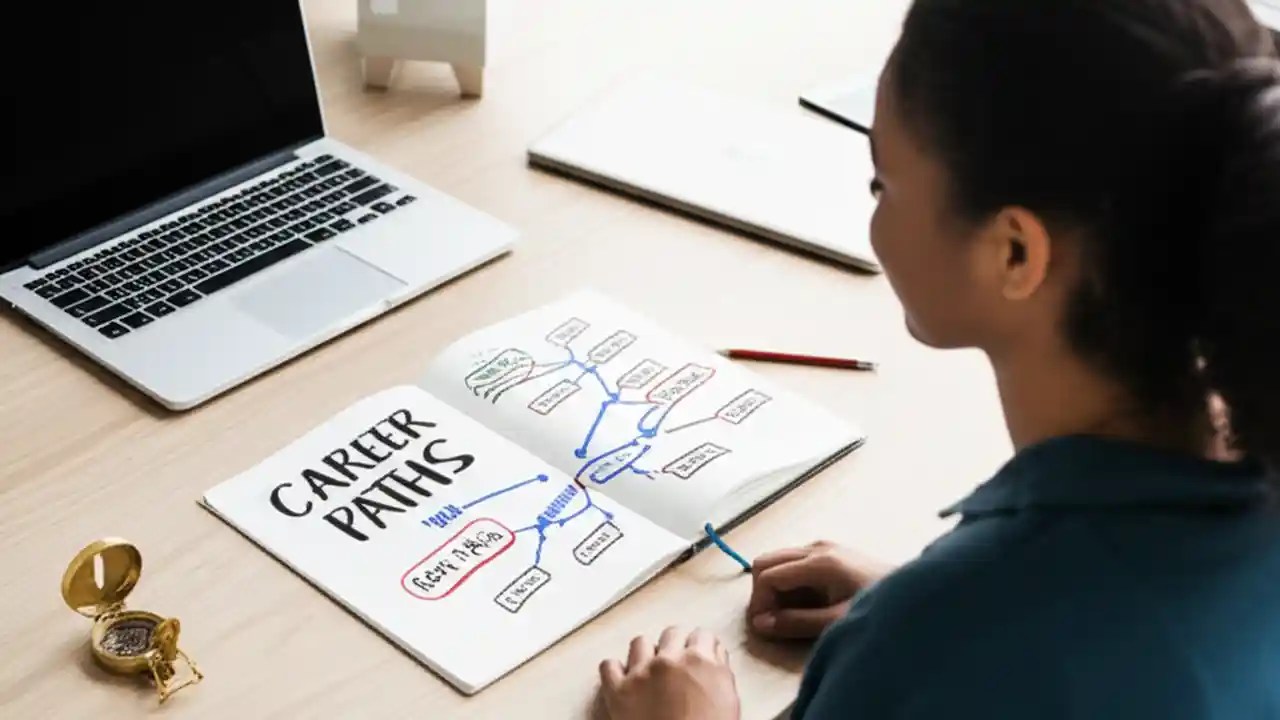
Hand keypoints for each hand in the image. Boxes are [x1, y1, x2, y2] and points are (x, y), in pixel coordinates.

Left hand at [597, 626, 739, 719]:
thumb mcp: (730, 702)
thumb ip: (720, 673)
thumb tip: (713, 659)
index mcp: (701, 661)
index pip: (703, 635)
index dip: (701, 646)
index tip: (698, 652)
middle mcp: (670, 660)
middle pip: (672, 633)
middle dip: (675, 645)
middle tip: (676, 662)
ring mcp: (642, 672)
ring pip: (640, 643)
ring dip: (646, 654)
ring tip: (649, 669)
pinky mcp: (618, 690)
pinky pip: (608, 666)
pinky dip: (614, 671)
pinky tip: (622, 679)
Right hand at [747, 541, 889, 639]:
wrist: (916, 598)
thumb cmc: (879, 609)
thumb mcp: (835, 622)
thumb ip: (796, 622)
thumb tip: (760, 624)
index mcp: (818, 561)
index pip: (767, 575)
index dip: (759, 603)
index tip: (764, 628)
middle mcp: (817, 547)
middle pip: (766, 561)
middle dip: (762, 592)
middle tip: (771, 621)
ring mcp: (824, 547)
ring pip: (779, 560)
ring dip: (775, 588)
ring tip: (789, 616)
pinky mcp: (832, 553)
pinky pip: (795, 563)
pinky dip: (789, 583)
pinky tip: (805, 604)